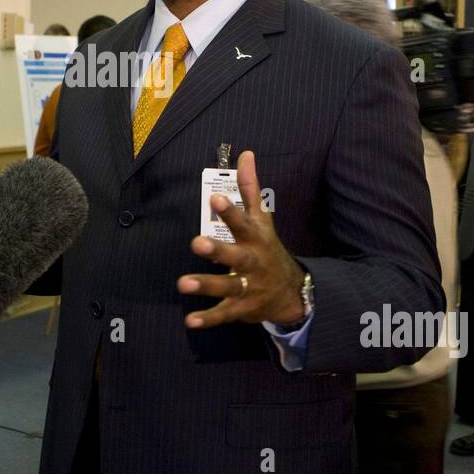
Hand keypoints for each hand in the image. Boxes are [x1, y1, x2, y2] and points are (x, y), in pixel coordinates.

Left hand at [176, 150, 306, 328]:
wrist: (291, 292)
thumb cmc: (268, 248)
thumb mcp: (263, 218)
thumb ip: (251, 187)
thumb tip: (245, 153)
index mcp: (255, 238)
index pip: (243, 222)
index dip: (230, 211)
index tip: (216, 197)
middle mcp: (252, 262)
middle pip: (235, 256)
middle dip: (217, 250)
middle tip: (196, 243)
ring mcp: (248, 287)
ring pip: (227, 286)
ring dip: (206, 285)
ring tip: (182, 283)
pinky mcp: (242, 309)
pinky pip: (224, 314)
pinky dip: (208, 319)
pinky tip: (189, 320)